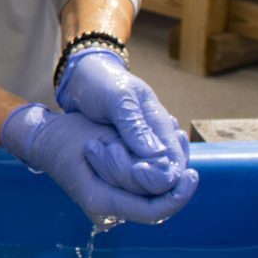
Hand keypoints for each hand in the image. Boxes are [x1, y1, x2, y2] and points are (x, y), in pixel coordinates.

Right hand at [1, 103, 198, 225]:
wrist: (44, 139)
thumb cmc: (69, 136)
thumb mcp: (103, 138)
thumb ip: (134, 157)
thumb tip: (168, 168)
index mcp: (101, 202)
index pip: (153, 212)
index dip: (178, 196)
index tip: (192, 173)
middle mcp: (106, 211)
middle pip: (156, 207)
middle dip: (176, 183)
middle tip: (186, 151)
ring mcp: (109, 207)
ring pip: (151, 200)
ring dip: (167, 176)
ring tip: (176, 140)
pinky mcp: (112, 197)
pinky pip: (141, 192)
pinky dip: (155, 174)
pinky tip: (162, 150)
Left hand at [55, 50, 188, 193]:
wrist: (81, 77)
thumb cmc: (101, 82)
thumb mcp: (117, 98)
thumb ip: (134, 125)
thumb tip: (158, 156)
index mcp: (160, 123)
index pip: (176, 162)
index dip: (162, 176)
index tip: (136, 172)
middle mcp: (154, 139)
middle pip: (161, 177)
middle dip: (136, 178)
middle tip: (103, 155)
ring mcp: (139, 148)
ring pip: (141, 179)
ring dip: (116, 171)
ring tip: (91, 149)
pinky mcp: (122, 153)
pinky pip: (124, 175)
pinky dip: (108, 170)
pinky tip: (91, 156)